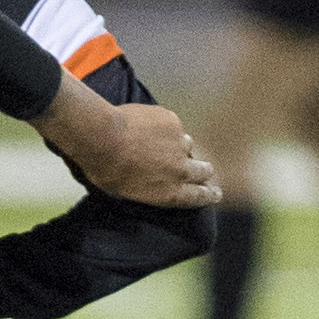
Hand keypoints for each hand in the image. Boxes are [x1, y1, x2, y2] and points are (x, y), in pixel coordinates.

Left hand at [31, 72, 219, 208]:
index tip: (216, 193)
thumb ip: (146, 188)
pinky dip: (162, 126)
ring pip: (187, 145)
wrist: (102, 138)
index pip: (200, 196)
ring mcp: (179, 144)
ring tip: (159, 143)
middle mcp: (181, 170)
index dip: (209, 195)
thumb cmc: (105, 170)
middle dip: (202, 170)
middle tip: (199, 168)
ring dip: (177, 146)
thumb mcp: (124, 191)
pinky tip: (145, 124)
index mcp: (170, 192)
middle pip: (204, 171)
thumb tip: (147, 183)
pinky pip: (172, 125)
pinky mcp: (173, 122)